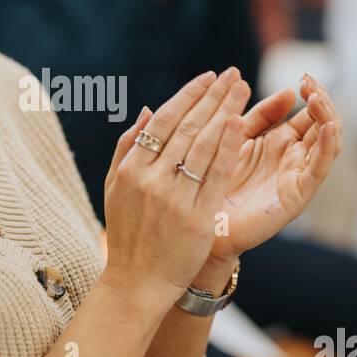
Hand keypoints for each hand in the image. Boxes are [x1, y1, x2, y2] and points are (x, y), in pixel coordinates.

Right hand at [99, 67, 249, 320]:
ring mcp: (175, 197)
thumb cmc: (128, 235)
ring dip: (226, 112)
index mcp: (131, 169)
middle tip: (233, 74)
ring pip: (205, 145)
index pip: (164, 121)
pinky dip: (229, 146)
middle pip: (188, 127)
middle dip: (213, 96)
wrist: (136, 282)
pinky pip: (217, 174)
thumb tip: (149, 110)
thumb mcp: (114, 188)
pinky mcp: (197, 216)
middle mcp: (152, 179)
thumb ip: (127, 148)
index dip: (189, 95)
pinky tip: (242, 124)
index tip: (208, 77)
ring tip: (243, 89)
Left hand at [205, 72, 341, 264]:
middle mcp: (294, 157)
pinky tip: (329, 127)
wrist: (201, 221)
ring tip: (317, 98)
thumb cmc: (213, 179)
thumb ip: (257, 114)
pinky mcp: (297, 194)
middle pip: (323, 124)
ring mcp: (298, 175)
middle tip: (311, 81)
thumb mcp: (234, 137)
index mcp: (280, 142)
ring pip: (328, 142)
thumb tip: (277, 87)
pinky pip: (320, 168)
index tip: (304, 75)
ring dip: (328, 117)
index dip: (311, 92)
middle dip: (322, 100)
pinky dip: (329, 146)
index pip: (308, 112)